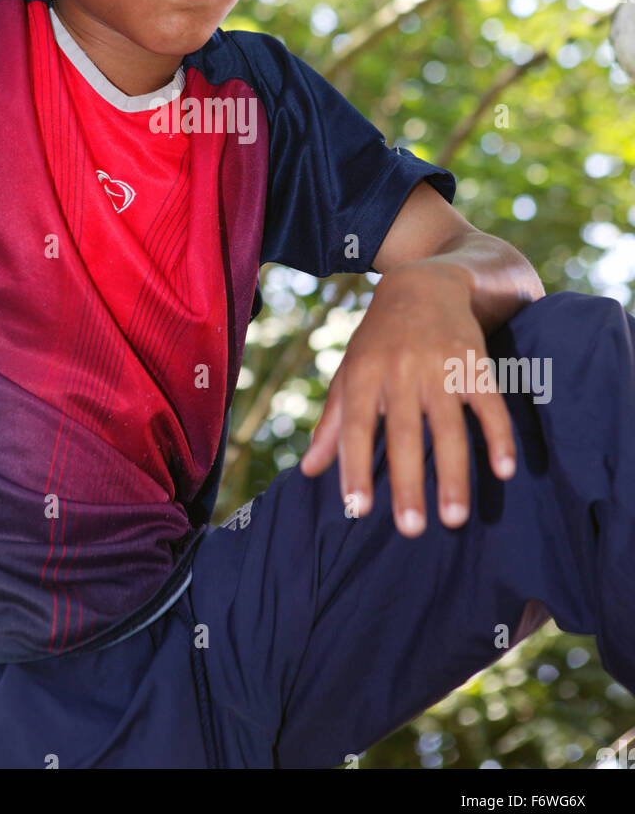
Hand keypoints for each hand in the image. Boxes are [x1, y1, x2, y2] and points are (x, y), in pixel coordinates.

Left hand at [299, 264, 517, 535]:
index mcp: (363, 374)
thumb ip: (332, 423)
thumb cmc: (379, 339)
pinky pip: (489, 404)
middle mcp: (399, 370)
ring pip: (448, 426)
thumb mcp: (350, 372)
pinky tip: (503, 470)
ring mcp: (439, 366)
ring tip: (455, 518)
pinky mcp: (474, 362)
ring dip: (454, 473)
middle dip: (408, 483)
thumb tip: (309, 471)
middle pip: (403, 434)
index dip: (354, 468)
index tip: (357, 511)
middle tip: (412, 531)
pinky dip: (498, 436)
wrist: (423, 282)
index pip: (355, 427)